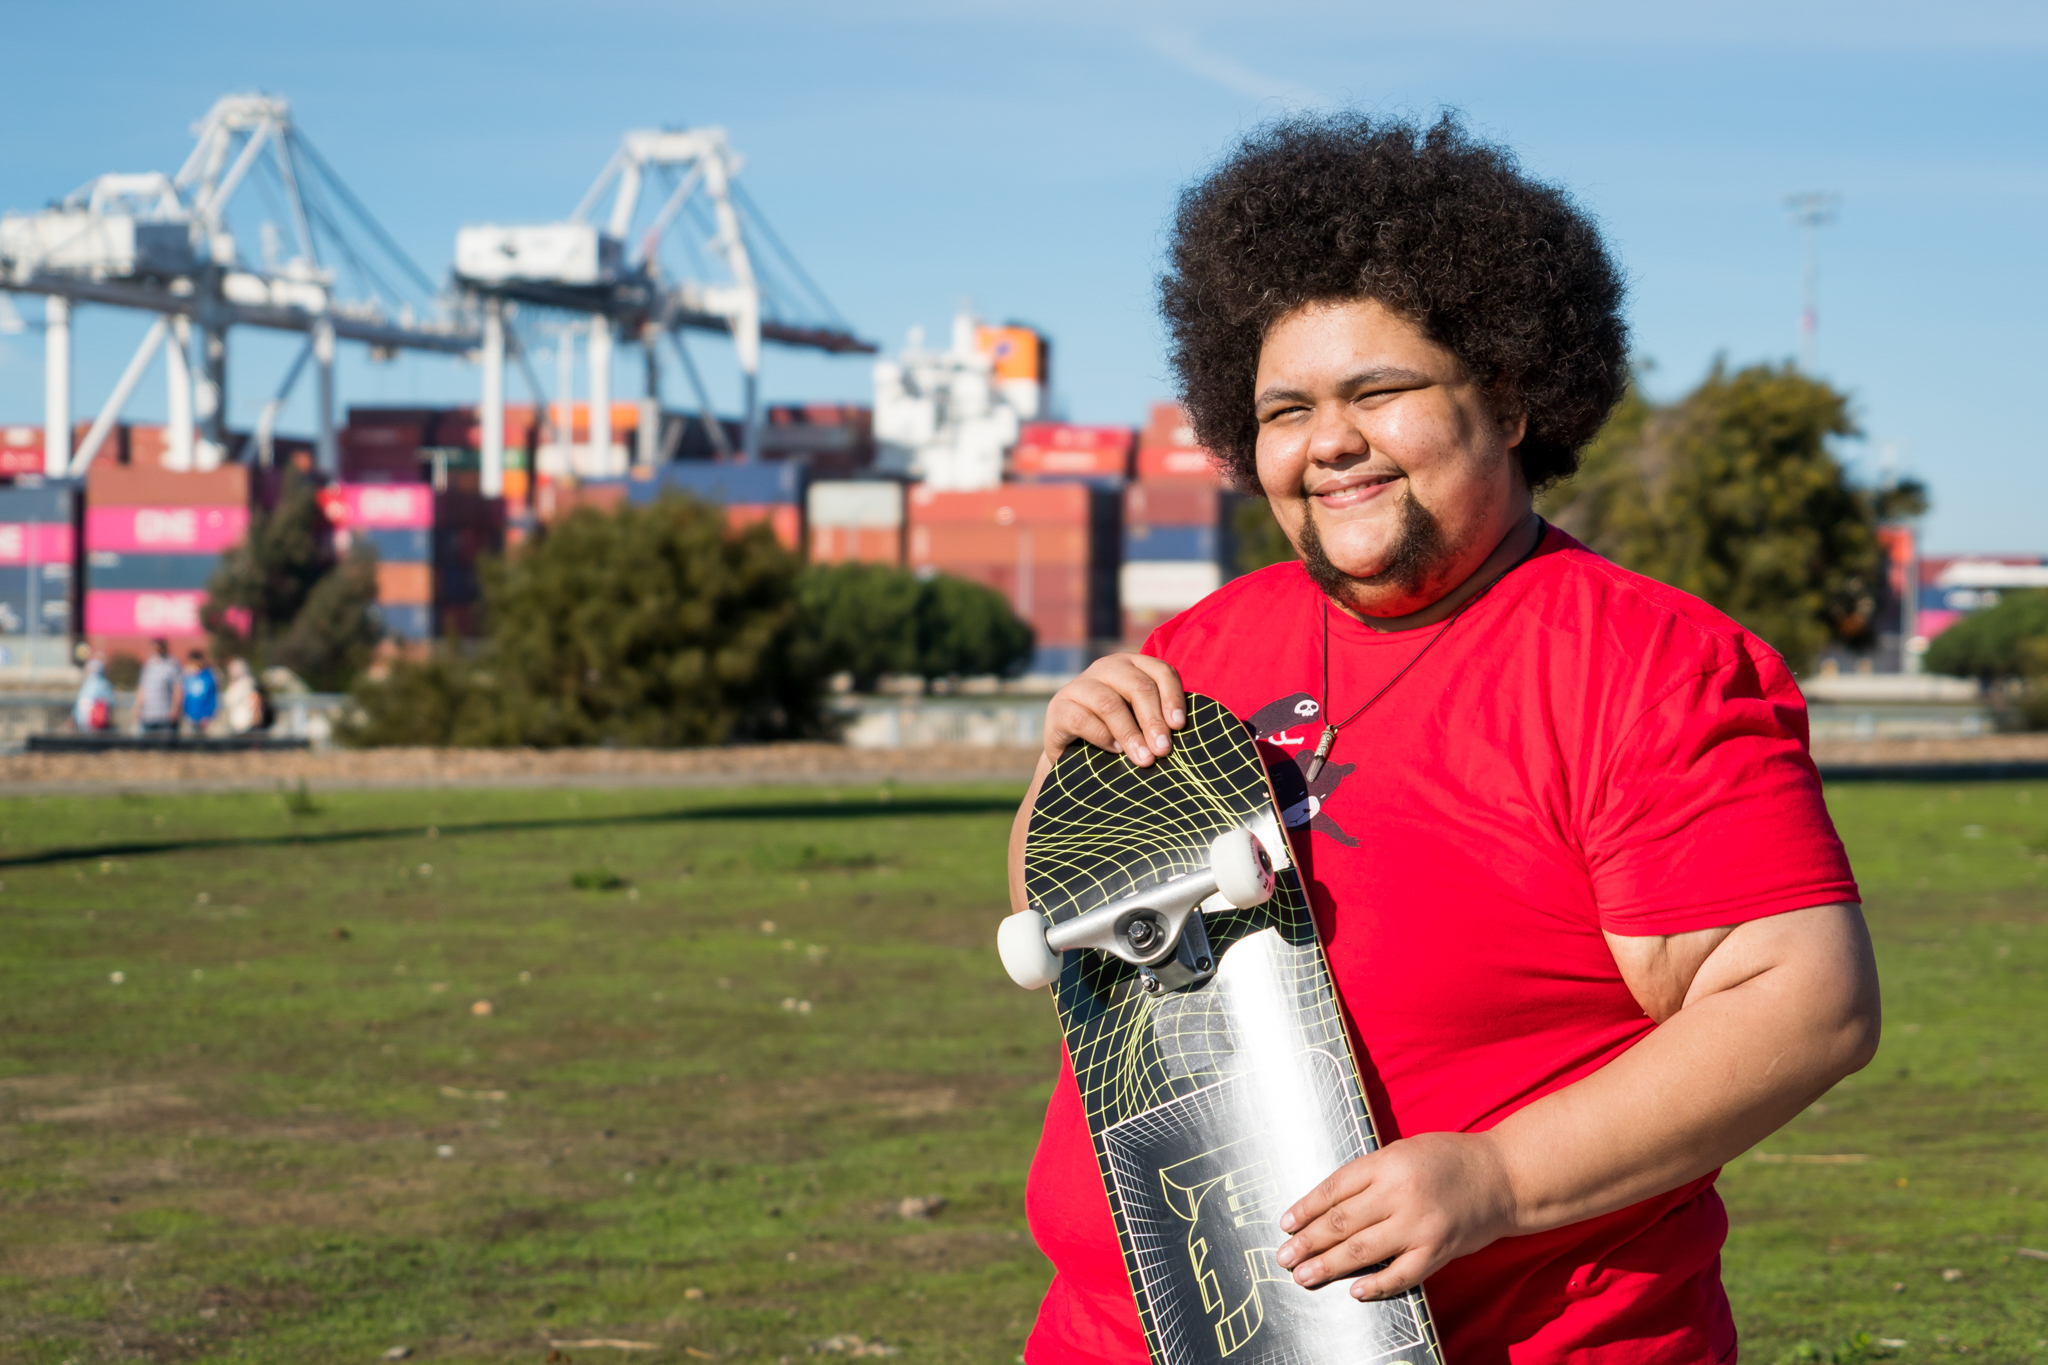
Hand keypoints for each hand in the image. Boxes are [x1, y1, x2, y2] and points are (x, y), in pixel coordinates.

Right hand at [1042, 654, 1186, 767]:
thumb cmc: (1117, 734)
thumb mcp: (1140, 720)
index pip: (1160, 671)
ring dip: (1130, 734)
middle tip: (1163, 750)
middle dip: (1153, 720)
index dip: (1172, 697)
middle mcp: (1106, 668)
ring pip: (1110, 704)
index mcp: (1132, 665)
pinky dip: (1103, 737)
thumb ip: (1157, 719)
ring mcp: (1080, 685)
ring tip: (1144, 759)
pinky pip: (1083, 720)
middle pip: (1138, 687)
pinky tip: (1115, 751)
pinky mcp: (1059, 706)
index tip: (1179, 726)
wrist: (1073, 751)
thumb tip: (1177, 736)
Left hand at [1274, 1132, 1518, 1300]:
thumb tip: (1326, 1205)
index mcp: (1387, 1163)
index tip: (1285, 1225)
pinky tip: (1354, 1291)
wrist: (1502, 1177)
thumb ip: (1368, 1176)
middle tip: (1284, 1257)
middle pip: (1342, 1222)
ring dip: (1329, 1265)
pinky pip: (1401, 1274)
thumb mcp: (1402, 1152)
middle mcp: (1400, 1193)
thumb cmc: (1448, 1160)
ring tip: (1304, 1276)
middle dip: (1308, 1242)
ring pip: (1363, 1250)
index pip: (1334, 1189)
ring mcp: (1420, 1225)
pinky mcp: (1438, 1250)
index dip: (1306, 1208)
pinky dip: (1376, 1285)